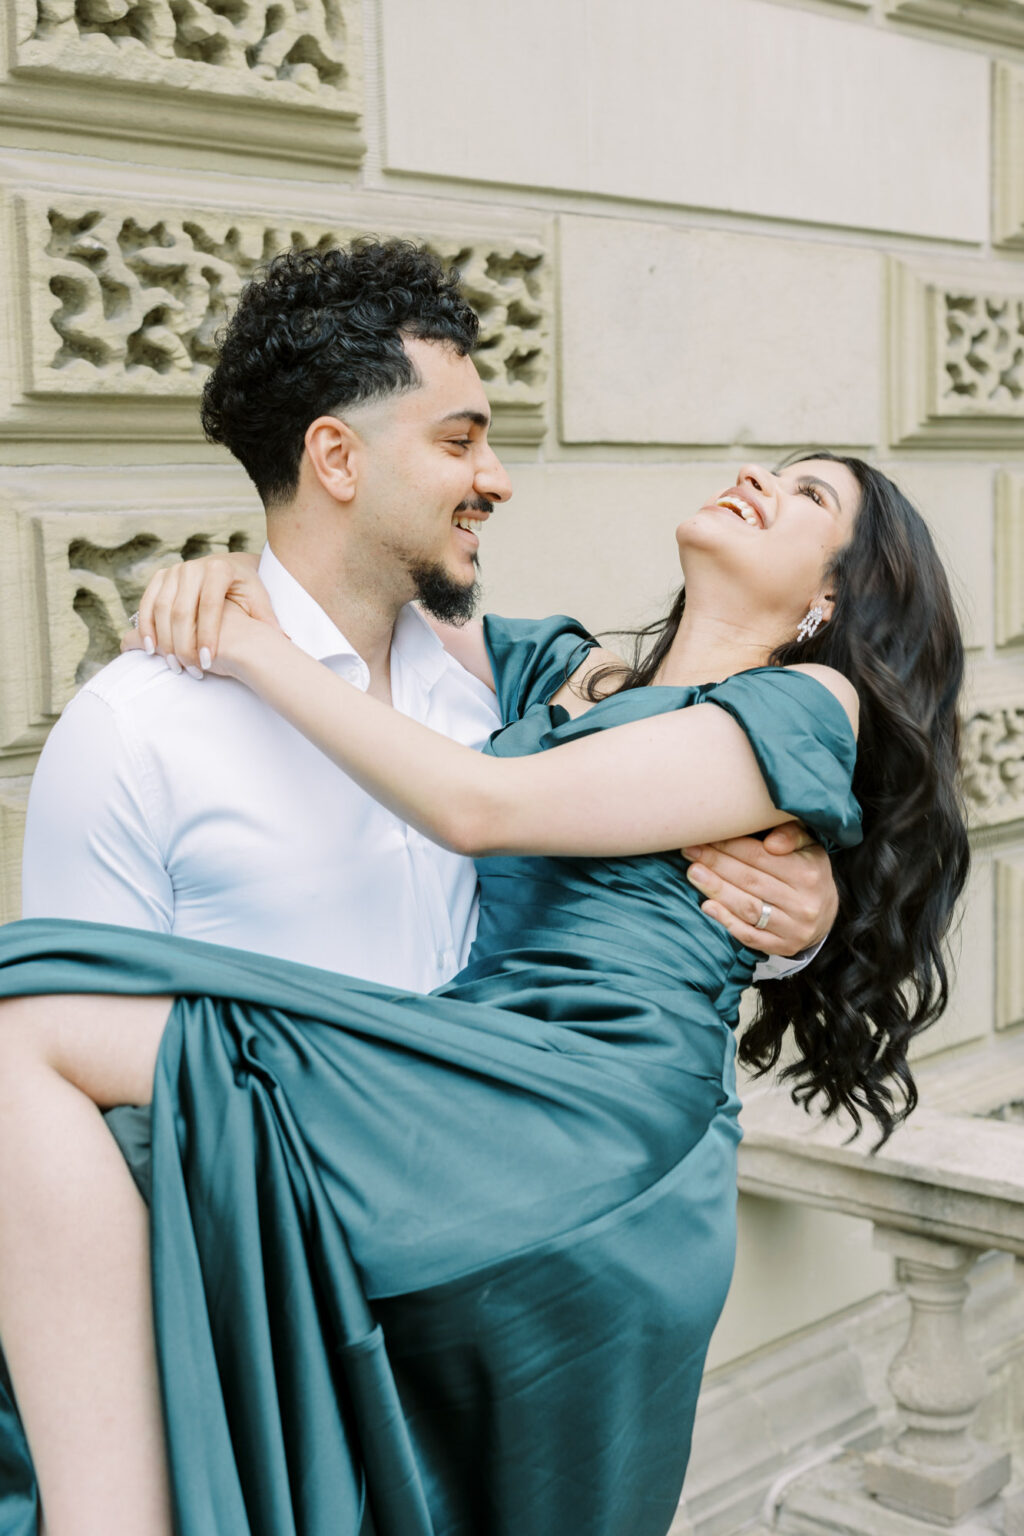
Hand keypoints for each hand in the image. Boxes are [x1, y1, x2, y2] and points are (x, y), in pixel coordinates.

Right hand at [120, 551, 278, 676]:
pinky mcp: (161, 576)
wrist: (232, 566)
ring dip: (163, 639)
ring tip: (172, 664)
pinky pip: (147, 603)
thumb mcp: (259, 599)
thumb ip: (266, 617)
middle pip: (181, 610)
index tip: (208, 662)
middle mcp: (193, 566)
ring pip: (161, 608)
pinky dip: (146, 626)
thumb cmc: (248, 588)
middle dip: (183, 643)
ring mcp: (175, 570)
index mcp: (219, 569)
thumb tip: (282, 639)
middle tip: (189, 670)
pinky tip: (151, 649)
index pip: (210, 606)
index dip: (207, 636)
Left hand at [681, 821, 837, 956]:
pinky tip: (708, 906)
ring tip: (694, 874)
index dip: (730, 846)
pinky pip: (749, 935)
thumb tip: (771, 843)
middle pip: (750, 881)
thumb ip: (791, 835)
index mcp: (808, 873)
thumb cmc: (807, 872)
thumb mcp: (808, 847)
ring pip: (747, 908)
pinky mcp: (781, 947)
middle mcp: (802, 903)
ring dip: (716, 890)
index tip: (706, 837)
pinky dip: (727, 921)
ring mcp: (792, 928)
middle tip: (690, 852)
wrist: (825, 915)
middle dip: (716, 864)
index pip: (761, 857)